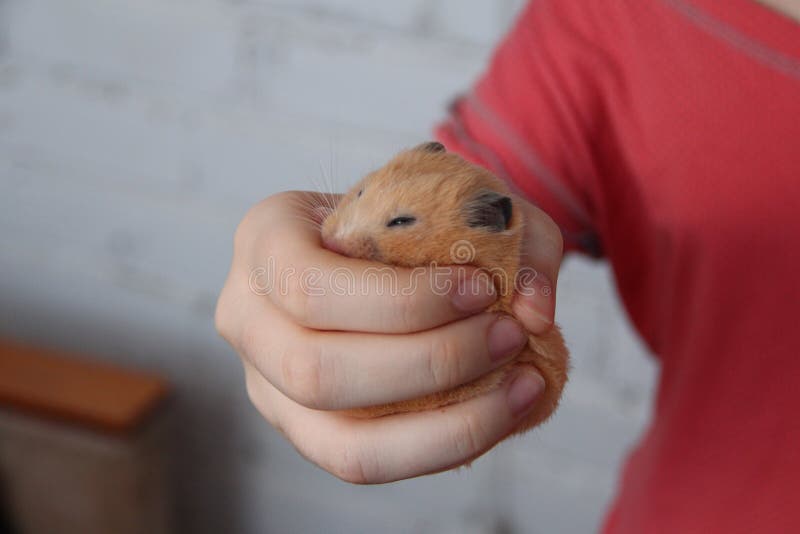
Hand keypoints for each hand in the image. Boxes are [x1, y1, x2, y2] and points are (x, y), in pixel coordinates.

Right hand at [215, 191, 562, 482]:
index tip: (483, 289)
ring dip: (446, 424)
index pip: (309, 286)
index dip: (402, 301)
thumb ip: (514, 235)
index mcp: (263, 239)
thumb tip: (535, 313)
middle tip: (509, 334)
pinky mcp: (303, 429)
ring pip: (340, 442)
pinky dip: (441, 448)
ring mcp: (266, 384)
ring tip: (521, 383)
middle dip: (432, 362)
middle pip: (318, 371)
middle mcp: (246, 317)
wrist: (379, 247)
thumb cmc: (409, 216)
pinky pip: (365, 464)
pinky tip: (499, 413)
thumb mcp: (459, 196)